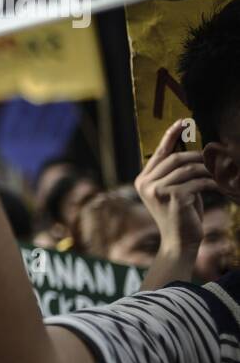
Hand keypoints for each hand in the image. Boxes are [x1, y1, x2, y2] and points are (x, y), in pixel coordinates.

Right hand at [134, 119, 215, 253]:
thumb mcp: (177, 190)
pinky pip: (196, 182)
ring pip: (188, 169)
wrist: (180, 241)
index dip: (171, 134)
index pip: (160, 152)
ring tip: (220, 174)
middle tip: (215, 159)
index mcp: (143, 179)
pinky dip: (211, 183)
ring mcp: (156, 190)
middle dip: (198, 157)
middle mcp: (145, 183)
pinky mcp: (170, 197)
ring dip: (208, 171)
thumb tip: (194, 150)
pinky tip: (219, 187)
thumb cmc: (182, 214)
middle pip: (176, 158)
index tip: (183, 121)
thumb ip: (178, 172)